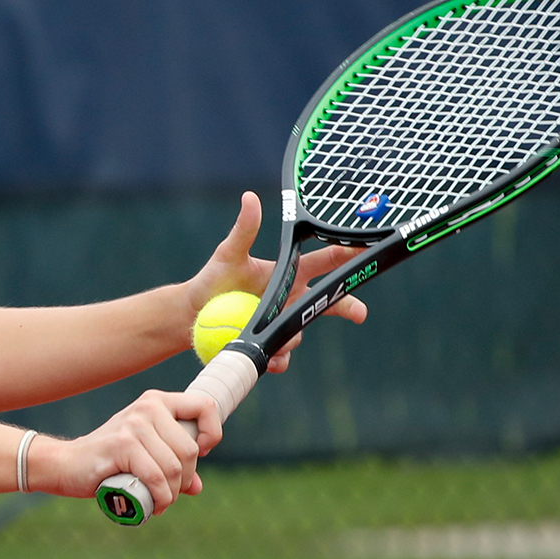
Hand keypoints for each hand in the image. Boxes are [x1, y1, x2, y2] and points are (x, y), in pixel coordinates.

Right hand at [28, 389, 221, 515]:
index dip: (212, 435)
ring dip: (171, 494)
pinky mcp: (122, 444)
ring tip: (159, 501)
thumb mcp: (145, 456)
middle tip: (168, 492)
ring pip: (174, 467)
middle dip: (184, 480)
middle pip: (189, 450)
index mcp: (157, 402)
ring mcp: (133, 424)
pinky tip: (153, 505)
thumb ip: (171, 465)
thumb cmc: (108, 461)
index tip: (200, 454)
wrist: (65, 465)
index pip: (205, 407)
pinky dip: (160, 498)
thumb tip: (197, 486)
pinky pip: (156, 477)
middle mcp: (147, 407)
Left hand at [184, 191, 368, 372]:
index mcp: (290, 272)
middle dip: (348, 305)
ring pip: (301, 332)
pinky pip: (282, 356)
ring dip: (292, 337)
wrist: (193, 312)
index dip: (348, 255)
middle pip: (330, 301)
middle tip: (359, 312)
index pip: (326, 261)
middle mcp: (293, 298)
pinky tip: (272, 361)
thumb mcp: (228, 253)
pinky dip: (279, 359)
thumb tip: (249, 197)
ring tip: (276, 340)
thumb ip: (244, 229)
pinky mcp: (271, 344)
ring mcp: (285, 322)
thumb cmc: (214, 278)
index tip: (366, 252)